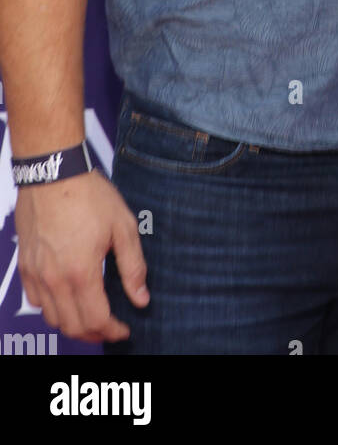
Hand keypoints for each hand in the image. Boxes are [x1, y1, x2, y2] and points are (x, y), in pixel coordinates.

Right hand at [15, 170, 148, 342]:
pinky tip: (67, 298)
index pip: (96, 320)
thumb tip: (141, 298)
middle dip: (94, 334)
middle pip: (72, 326)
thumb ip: (132, 267)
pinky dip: (52, 308)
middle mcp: (54, 279)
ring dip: (72, 323)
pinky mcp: (25, 265)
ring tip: (90, 315)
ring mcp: (36, 274)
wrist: (54, 172)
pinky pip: (35, 300)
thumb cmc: (89, 196)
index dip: (112, 331)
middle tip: (110, 327)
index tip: (125, 329)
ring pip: (52, 318)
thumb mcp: (123, 227)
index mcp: (81, 272)